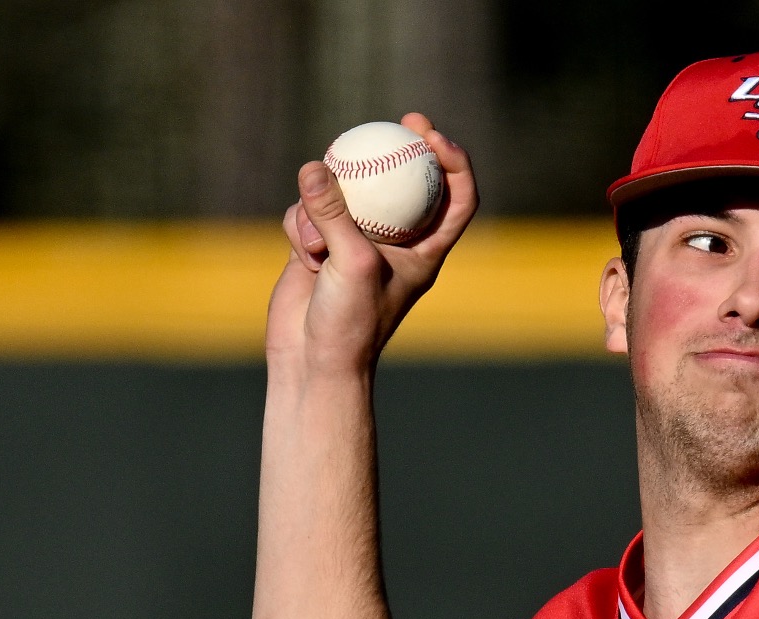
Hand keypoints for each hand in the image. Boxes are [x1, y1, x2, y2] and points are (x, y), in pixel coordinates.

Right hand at [264, 113, 476, 378]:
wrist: (311, 358)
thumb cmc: (350, 322)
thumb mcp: (351, 261)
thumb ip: (335, 212)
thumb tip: (316, 166)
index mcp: (425, 250)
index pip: (457, 199)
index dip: (456, 164)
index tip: (436, 137)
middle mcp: (395, 241)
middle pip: (406, 182)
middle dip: (405, 148)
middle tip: (402, 120)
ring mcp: (355, 240)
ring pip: (343, 193)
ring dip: (324, 209)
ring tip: (319, 248)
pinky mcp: (319, 244)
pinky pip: (307, 212)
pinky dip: (300, 226)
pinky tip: (302, 255)